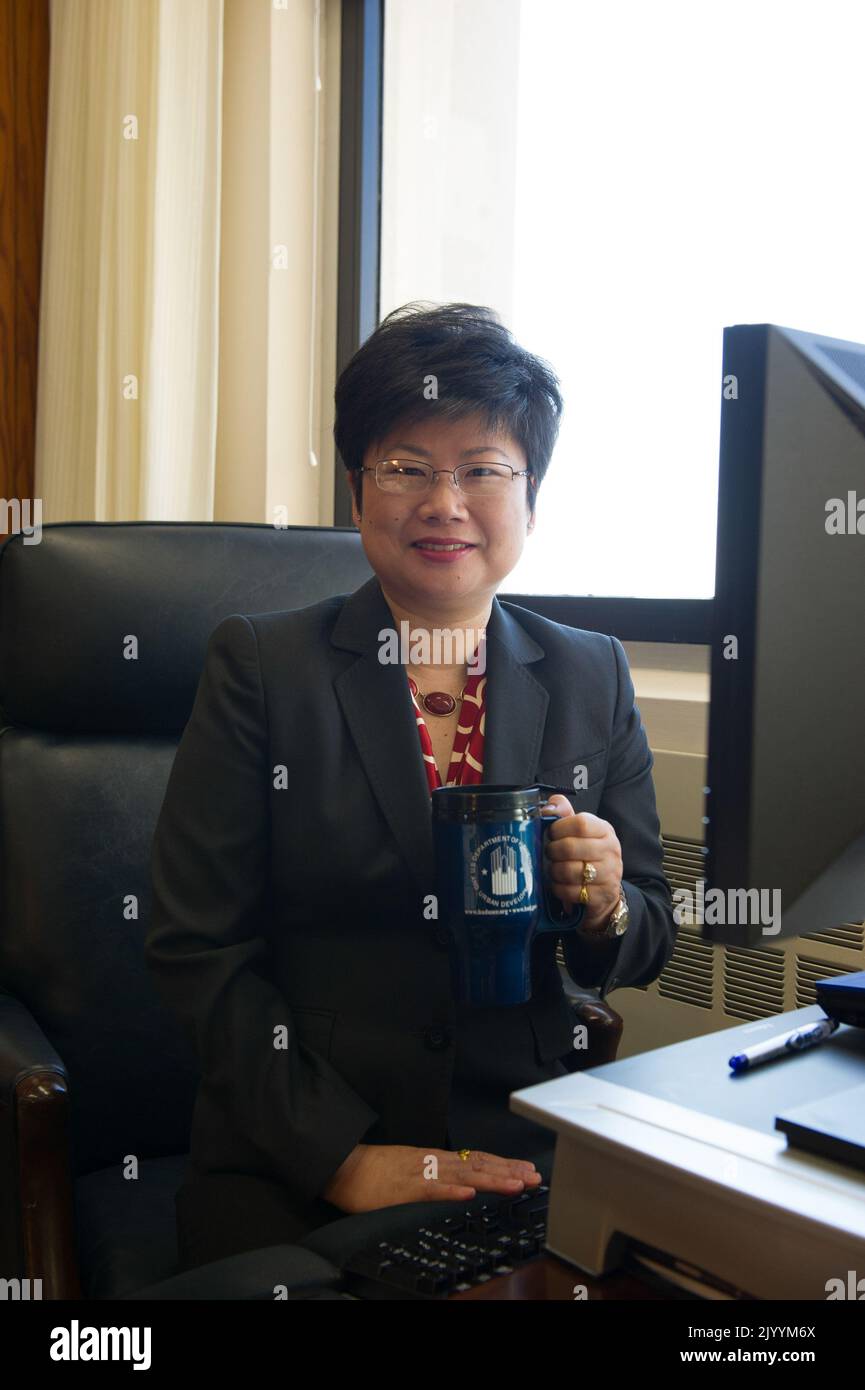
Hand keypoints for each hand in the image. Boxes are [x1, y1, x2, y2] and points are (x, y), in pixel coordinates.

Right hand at [321, 1144, 542, 1214]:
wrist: (343, 1165)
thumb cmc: (375, 1171)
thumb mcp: (412, 1169)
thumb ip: (436, 1176)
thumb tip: (461, 1184)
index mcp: (436, 1159)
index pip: (478, 1159)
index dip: (504, 1164)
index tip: (527, 1171)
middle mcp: (434, 1162)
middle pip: (478, 1165)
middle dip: (509, 1171)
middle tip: (535, 1177)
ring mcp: (420, 1173)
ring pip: (462, 1175)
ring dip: (491, 1179)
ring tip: (516, 1184)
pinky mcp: (403, 1188)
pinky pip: (430, 1189)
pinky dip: (451, 1190)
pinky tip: (469, 1193)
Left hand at [542, 794, 622, 931]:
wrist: (605, 891)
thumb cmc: (586, 856)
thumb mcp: (580, 833)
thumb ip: (564, 814)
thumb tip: (547, 806)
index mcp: (605, 830)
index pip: (581, 823)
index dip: (559, 828)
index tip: (551, 833)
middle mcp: (611, 851)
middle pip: (570, 848)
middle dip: (552, 851)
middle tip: (549, 853)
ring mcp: (609, 874)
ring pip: (568, 871)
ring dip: (554, 871)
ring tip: (553, 869)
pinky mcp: (602, 895)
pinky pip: (570, 891)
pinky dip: (559, 889)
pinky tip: (559, 885)